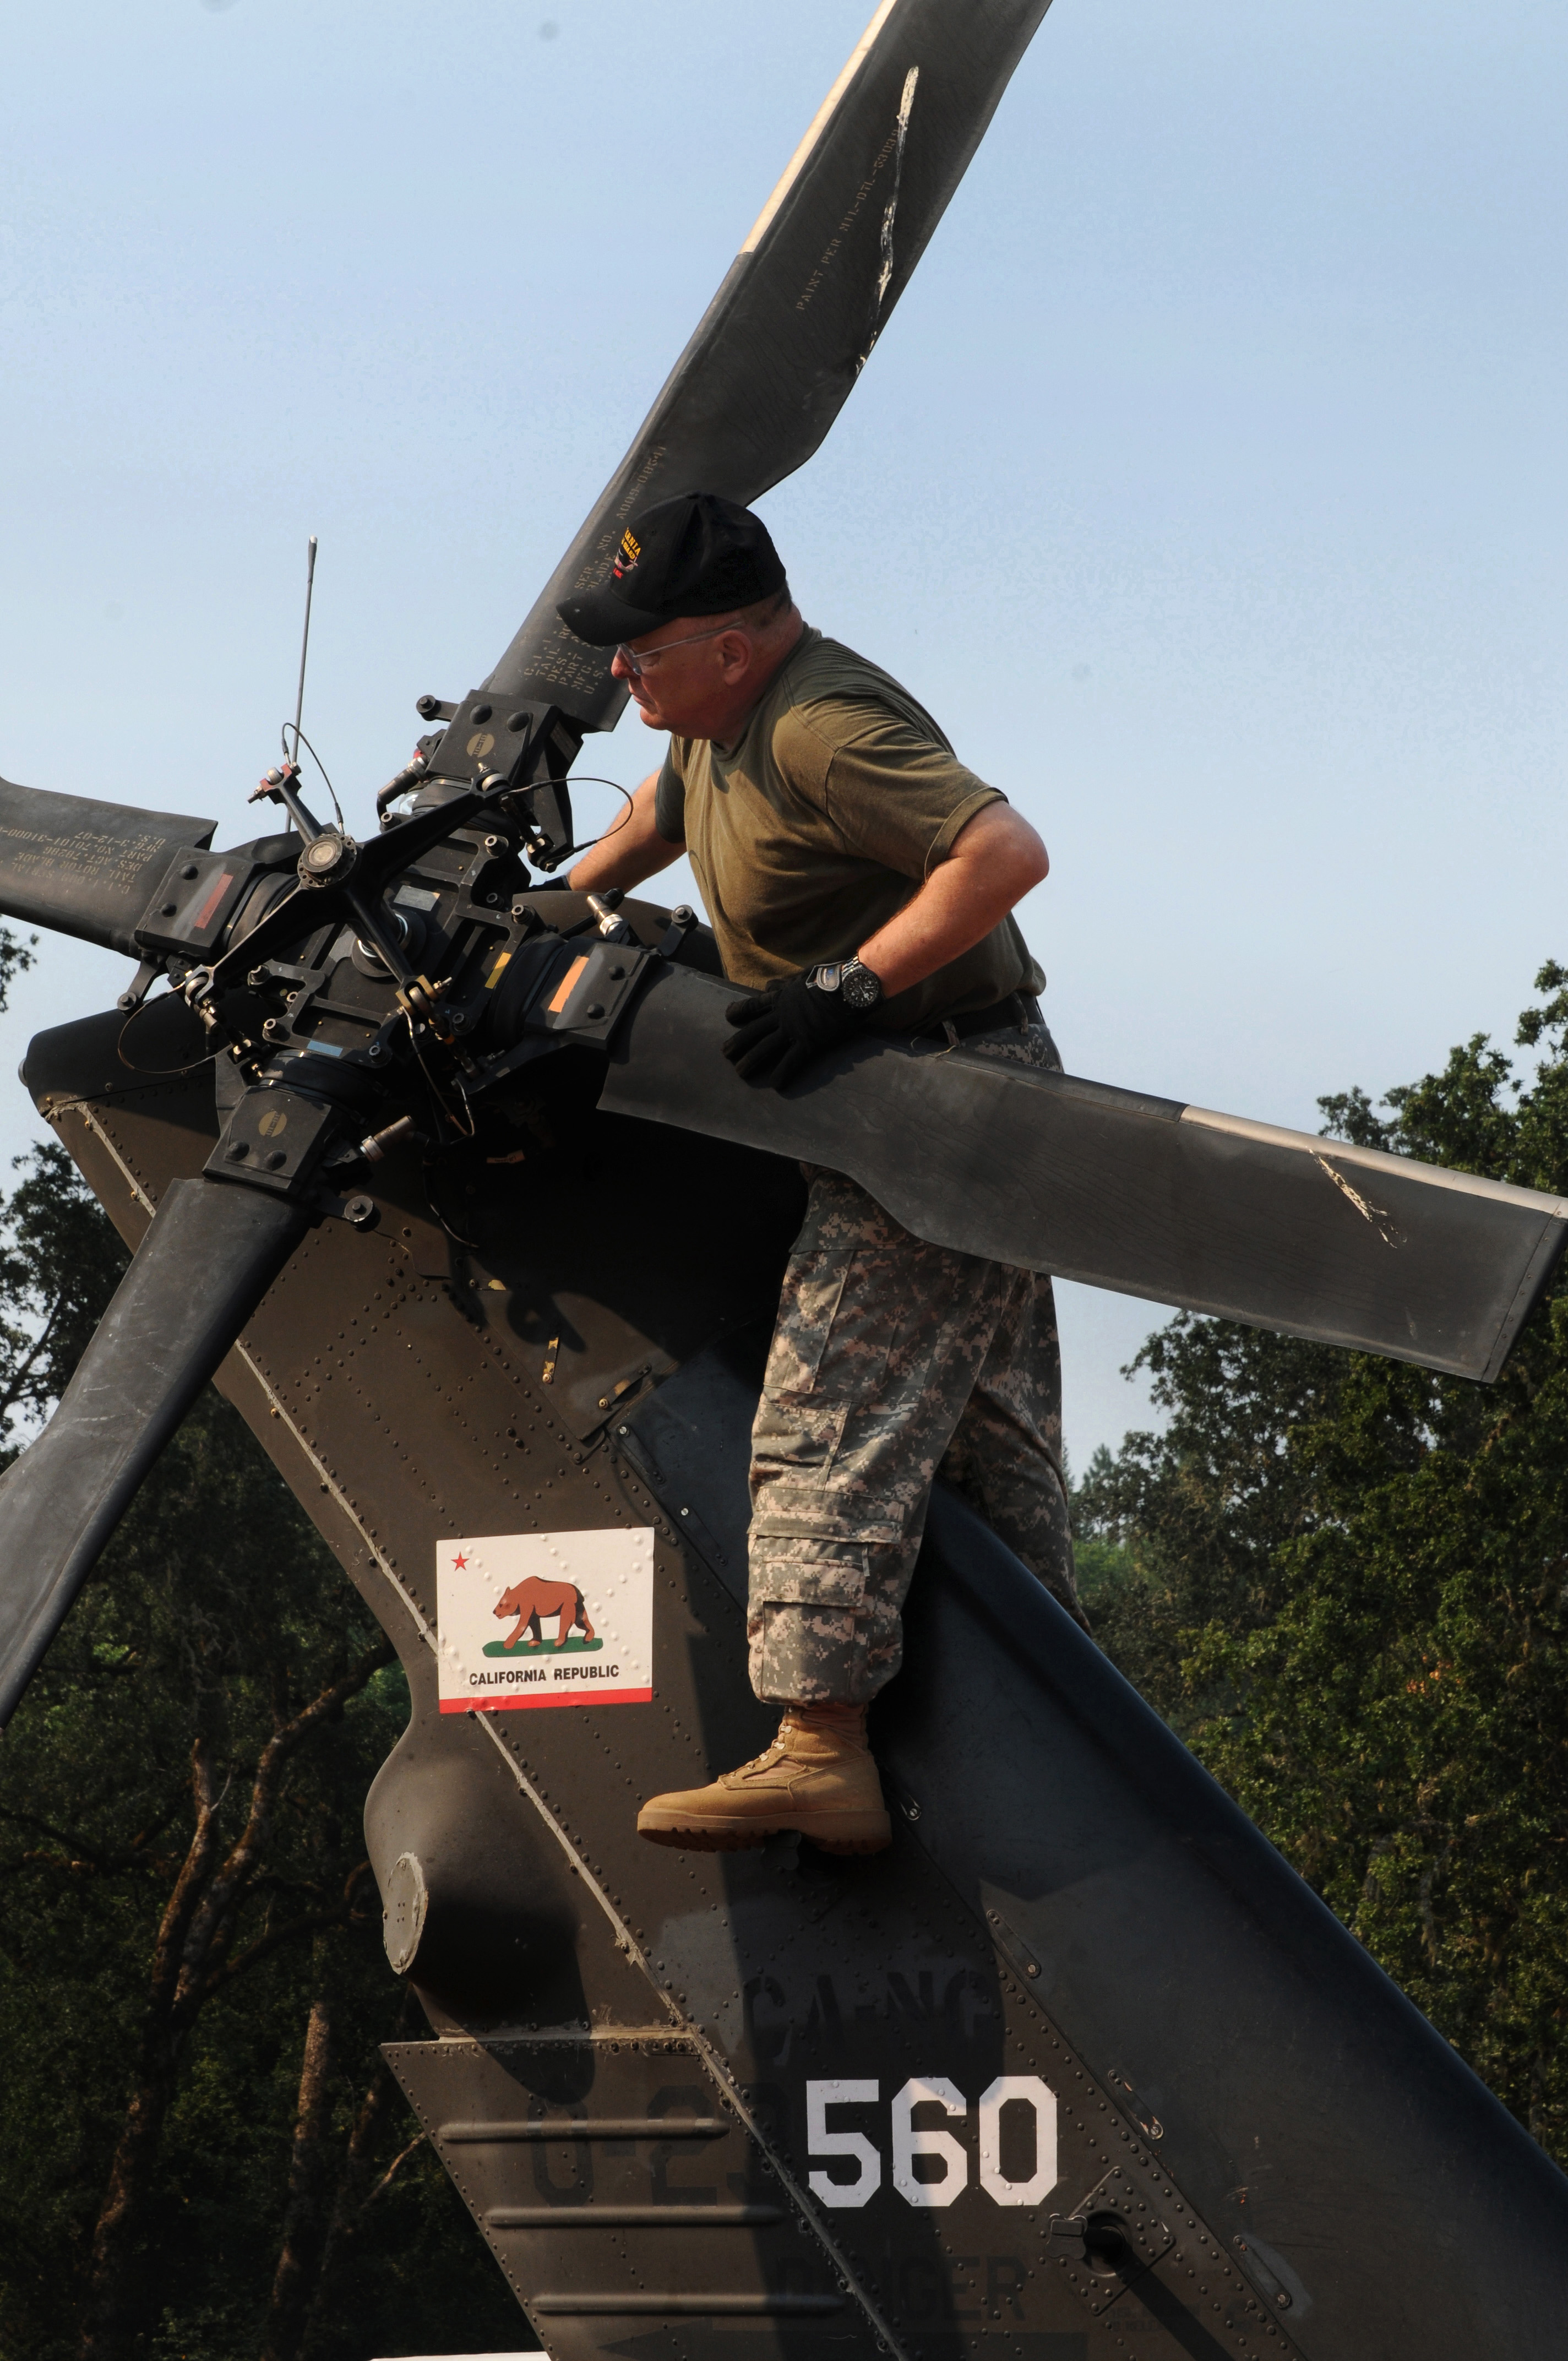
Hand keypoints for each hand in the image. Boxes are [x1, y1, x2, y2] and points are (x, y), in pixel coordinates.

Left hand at [722, 970, 869, 1089]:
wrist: (847, 989)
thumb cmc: (830, 979)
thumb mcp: (802, 976)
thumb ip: (784, 984)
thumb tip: (769, 985)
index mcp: (781, 998)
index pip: (754, 1005)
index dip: (739, 1011)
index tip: (727, 1016)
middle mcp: (782, 1015)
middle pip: (754, 1030)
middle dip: (738, 1042)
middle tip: (724, 1053)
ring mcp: (793, 1030)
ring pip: (765, 1047)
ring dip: (751, 1060)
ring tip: (740, 1072)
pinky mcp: (808, 1043)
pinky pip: (791, 1061)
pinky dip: (782, 1073)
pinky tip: (775, 1085)